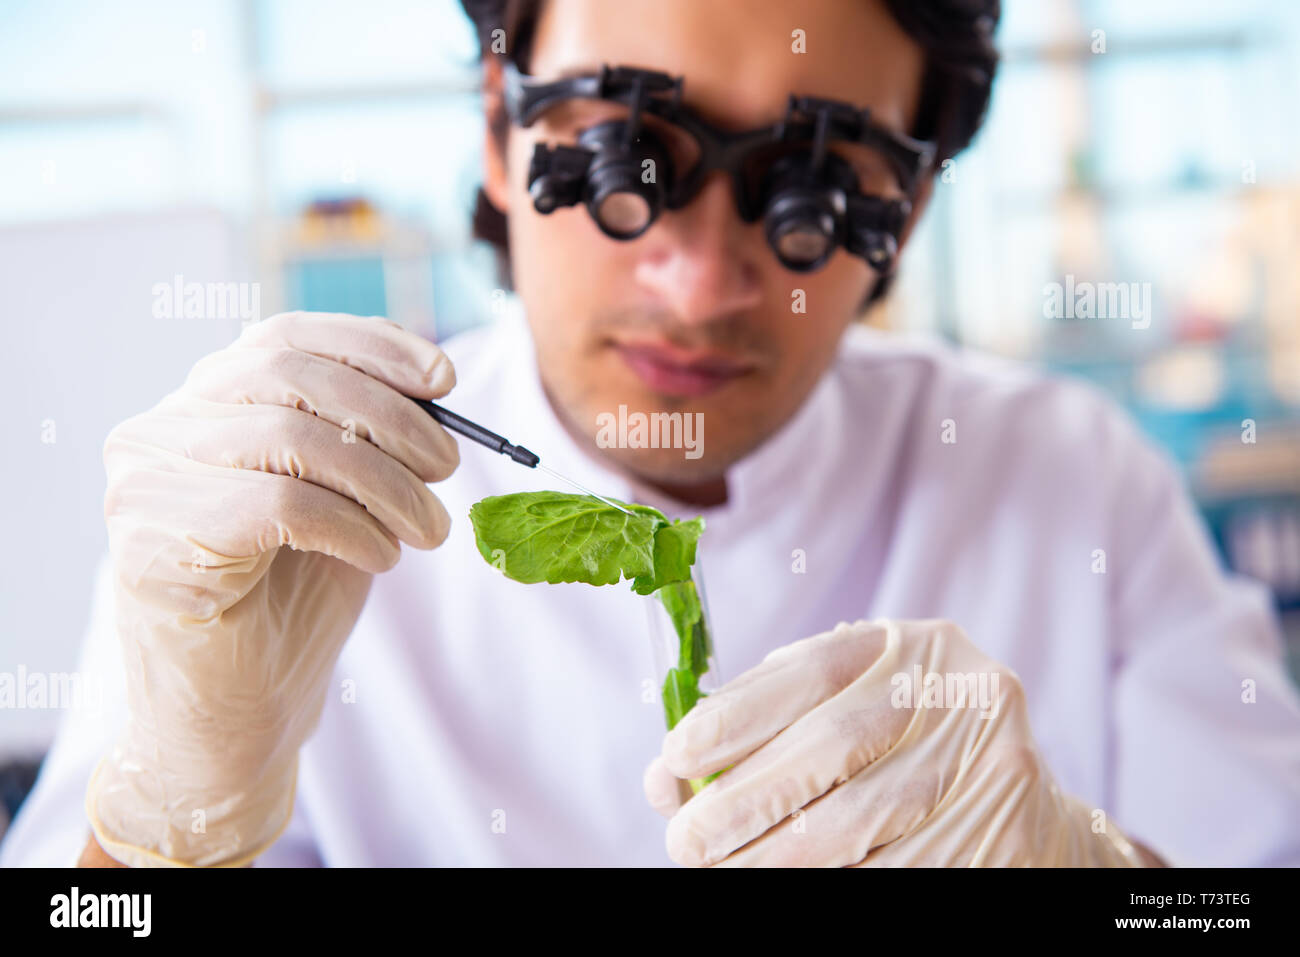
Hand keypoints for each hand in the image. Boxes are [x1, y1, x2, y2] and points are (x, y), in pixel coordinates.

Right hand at [87, 311, 458, 866]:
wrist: (239, 711)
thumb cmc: (293, 598)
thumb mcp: (346, 496)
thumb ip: (367, 435)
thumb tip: (437, 384)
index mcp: (203, 404)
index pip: (285, 337)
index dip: (371, 347)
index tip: (445, 378)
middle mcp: (160, 429)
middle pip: (289, 377)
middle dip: (392, 418)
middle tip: (449, 468)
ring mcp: (146, 484)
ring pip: (291, 442)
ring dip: (387, 484)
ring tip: (429, 528)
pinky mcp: (155, 545)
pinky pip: (279, 506)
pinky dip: (354, 526)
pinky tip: (383, 557)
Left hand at [644, 619, 1147, 866]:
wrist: (1019, 802)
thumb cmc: (902, 749)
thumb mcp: (846, 706)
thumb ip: (764, 723)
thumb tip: (666, 775)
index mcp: (911, 647)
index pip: (812, 671)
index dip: (734, 716)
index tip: (673, 758)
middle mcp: (957, 692)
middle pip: (831, 748)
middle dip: (743, 800)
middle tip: (685, 840)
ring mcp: (988, 763)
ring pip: (856, 826)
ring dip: (773, 859)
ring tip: (722, 870)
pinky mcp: (1004, 835)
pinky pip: (890, 871)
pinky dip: (828, 882)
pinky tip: (786, 883)